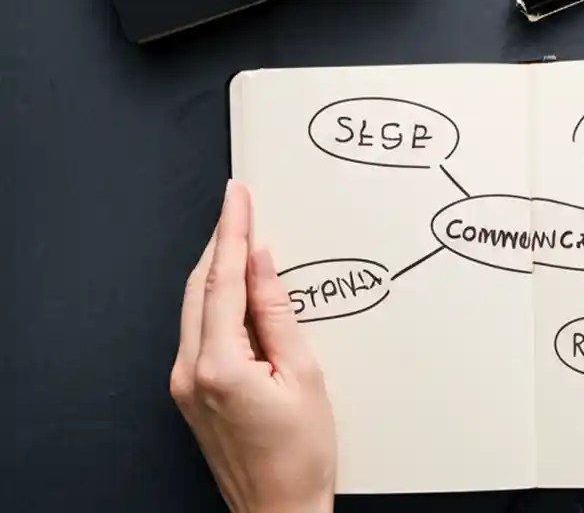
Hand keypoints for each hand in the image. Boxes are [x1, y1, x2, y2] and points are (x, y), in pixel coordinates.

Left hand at [169, 181, 335, 512]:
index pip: (223, 280)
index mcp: (219, 365)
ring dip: (216, 270)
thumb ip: (276, 313)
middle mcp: (189, 372)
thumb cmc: (300, 456)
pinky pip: (197, 331)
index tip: (238, 197)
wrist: (278, 510)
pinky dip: (215, 301)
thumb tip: (261, 264)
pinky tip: (236, 289)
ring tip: (240, 237)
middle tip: (238, 204)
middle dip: (220, 242)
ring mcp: (183, 385)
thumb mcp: (304, 374)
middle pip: (199, 288)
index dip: (233, 233)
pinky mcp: (189, 394)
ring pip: (194, 307)